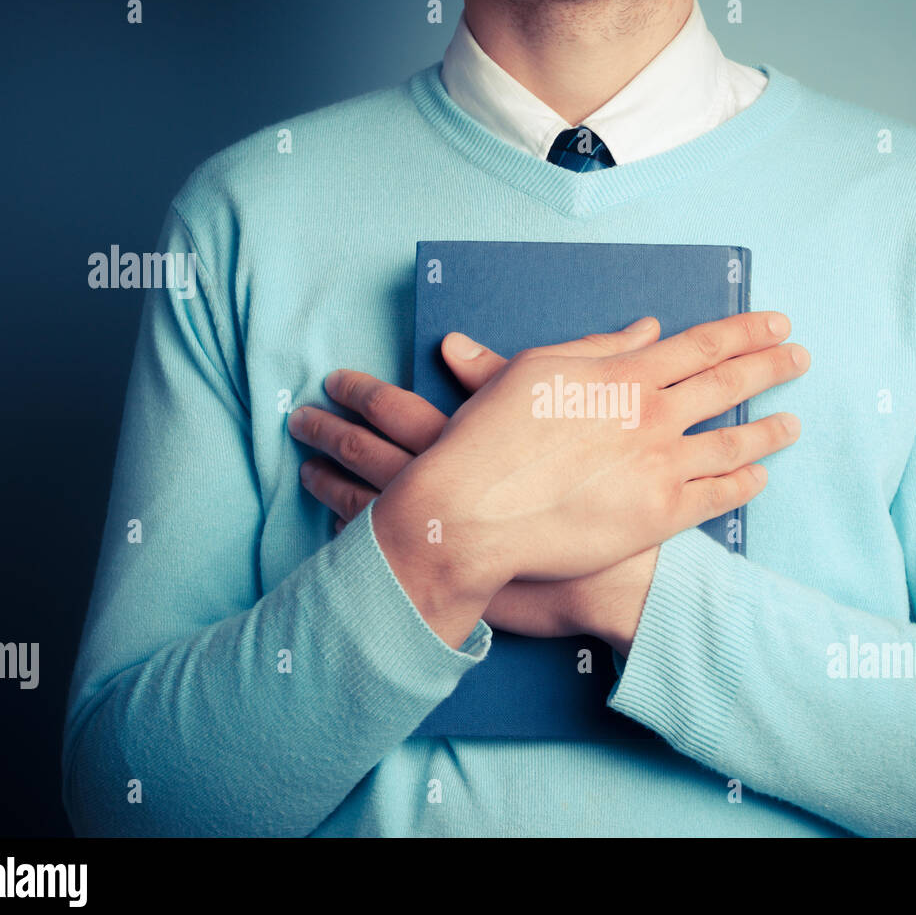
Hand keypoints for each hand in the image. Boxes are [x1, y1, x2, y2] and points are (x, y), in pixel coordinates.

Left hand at [288, 340, 658, 650]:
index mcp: (463, 444)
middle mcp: (441, 485)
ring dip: (329, 477)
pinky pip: (378, 551)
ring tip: (305, 464)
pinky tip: (333, 520)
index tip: (333, 381)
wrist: (617, 575)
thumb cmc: (597, 494)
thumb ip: (515, 375)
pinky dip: (350, 529)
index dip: (359, 393)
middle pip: (367, 450)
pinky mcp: (441, 572)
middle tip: (298, 417)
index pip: (395, 409)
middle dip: (329, 430)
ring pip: (363, 499)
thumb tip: (468, 338)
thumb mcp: (564, 418)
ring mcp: (438, 532)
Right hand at [371, 313, 807, 644]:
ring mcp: (662, 467)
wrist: (475, 508)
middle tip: (801, 357)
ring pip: (735, 442)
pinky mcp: (660, 516)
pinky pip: (717, 496)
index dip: (747, 331)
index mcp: (627, 374)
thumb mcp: (538, 370)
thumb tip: (647, 330)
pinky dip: (744, 485)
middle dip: (773, 366)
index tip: (777, 323)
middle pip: (731, 383)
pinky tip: (759, 479)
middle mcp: (654, 415)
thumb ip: (599, 348)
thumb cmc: (494, 435)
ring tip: (794, 423)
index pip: (704, 344)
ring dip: (771, 430)